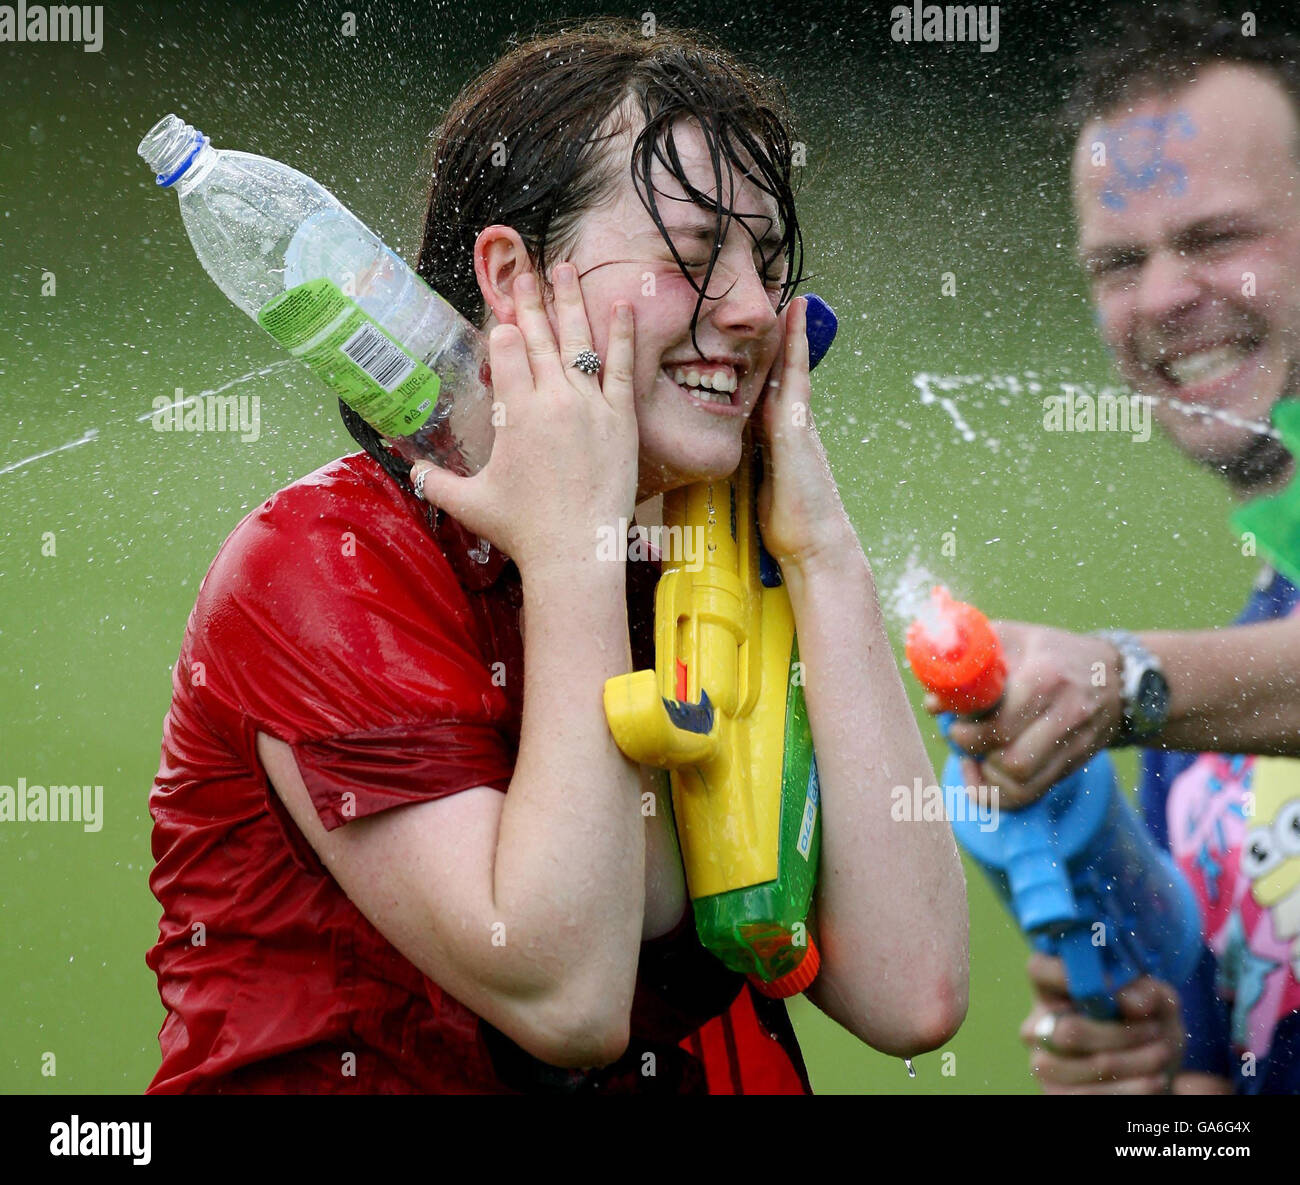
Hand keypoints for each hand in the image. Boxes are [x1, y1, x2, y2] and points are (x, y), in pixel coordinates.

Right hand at [410, 265, 637, 577]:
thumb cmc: (521, 531)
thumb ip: (433, 480)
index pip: (506, 350)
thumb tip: (404, 467)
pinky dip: (622, 335)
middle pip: (538, 336)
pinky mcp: (622, 418)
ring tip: (564, 268)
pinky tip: (622, 305)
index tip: (501, 316)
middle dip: (528, 300)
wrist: (576, 552)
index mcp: (515, 412)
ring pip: (578, 341)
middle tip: (524, 271)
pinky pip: (622, 367)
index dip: (501, 330)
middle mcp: (553, 399)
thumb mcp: (468, 502)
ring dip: (570, 301)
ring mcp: (591, 405)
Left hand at [754, 297, 856, 570]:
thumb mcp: (758, 491)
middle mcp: (791, 426)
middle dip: (783, 342)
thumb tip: (733, 467)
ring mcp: (798, 424)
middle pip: (783, 374)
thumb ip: (749, 471)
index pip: (767, 392)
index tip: (758, 341)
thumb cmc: (786, 526)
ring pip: (792, 370)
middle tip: (783, 304)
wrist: (813, 546)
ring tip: (792, 301)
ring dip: (793, 336)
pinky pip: (795, 377)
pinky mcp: (797, 427)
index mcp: (777, 439)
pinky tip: (793, 321)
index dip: (764, 365)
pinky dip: (796, 348)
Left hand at [924, 622, 1123, 806]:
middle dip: (974, 752)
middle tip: (960, 737)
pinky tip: (986, 773)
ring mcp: (1073, 745)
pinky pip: (1030, 794)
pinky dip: (999, 793)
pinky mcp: (1073, 766)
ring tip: (975, 753)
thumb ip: (971, 662)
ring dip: (987, 774)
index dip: (967, 730)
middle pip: (1011, 759)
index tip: (954, 722)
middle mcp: (1065, 714)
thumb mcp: (1016, 638)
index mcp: (1046, 677)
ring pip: (1020, 782)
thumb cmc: (1054, 653)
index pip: (1001, 721)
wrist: (1119, 678)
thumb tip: (934, 702)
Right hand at [1020, 953, 1183, 1093]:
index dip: (1062, 972)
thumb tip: (1132, 1002)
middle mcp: (1038, 1026)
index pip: (1038, 970)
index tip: (1105, 982)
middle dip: (1123, 1034)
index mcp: (1052, 990)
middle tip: (1156, 1030)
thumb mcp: (1155, 1004)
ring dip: (1137, 1061)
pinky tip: (1154, 1080)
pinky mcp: (1057, 1096)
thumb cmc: (1147, 1029)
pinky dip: (1135, 1088)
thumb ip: (1146, 993)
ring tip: (1162, 1055)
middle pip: (1071, 1029)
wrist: (1152, 1078)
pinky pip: (1097, 1095)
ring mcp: (1044, 1064)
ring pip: (1094, 1064)